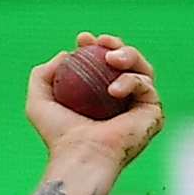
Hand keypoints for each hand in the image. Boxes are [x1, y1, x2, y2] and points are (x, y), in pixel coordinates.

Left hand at [26, 32, 165, 172]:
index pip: (102, 65)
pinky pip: (146, 85)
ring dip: (128, 55)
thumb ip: (42, 75)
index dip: (95, 47)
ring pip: (143, 68)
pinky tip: (113, 90)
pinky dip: (131, 81)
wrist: (80, 156)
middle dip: (117, 45)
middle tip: (102, 41)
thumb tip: (65, 54)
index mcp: (99, 97)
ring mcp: (140, 106)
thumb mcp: (39, 101)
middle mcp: (122, 101)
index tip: (82, 39)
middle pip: (128, 62)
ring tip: (111, 58)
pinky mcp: (154, 113)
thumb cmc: (59, 134)